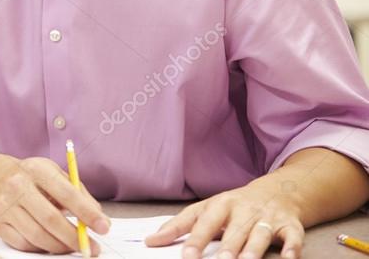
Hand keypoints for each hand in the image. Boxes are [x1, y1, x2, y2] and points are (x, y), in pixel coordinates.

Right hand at [0, 154, 109, 254]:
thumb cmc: (32, 178)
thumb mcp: (55, 174)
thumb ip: (78, 193)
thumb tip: (99, 219)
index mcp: (36, 169)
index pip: (66, 193)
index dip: (87, 212)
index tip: (104, 227)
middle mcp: (17, 186)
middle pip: (51, 219)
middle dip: (75, 237)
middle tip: (92, 247)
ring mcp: (4, 205)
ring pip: (38, 236)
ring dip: (61, 247)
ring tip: (73, 246)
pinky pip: (24, 244)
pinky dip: (41, 248)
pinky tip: (50, 243)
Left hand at [145, 180, 303, 258]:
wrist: (277, 191)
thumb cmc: (233, 206)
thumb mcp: (205, 209)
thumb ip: (178, 226)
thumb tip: (150, 241)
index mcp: (220, 205)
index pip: (205, 223)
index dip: (195, 240)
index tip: (186, 256)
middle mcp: (244, 210)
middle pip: (234, 230)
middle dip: (228, 247)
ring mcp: (268, 218)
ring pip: (261, 234)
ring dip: (254, 249)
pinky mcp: (290, 225)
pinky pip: (293, 237)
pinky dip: (293, 247)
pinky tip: (291, 258)